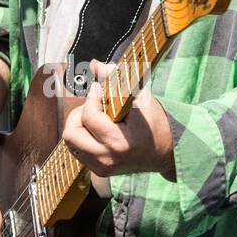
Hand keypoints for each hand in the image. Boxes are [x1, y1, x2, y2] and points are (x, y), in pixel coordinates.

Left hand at [62, 58, 176, 180]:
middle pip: (71, 132)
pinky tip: (98, 130)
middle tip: (95, 106)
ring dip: (79, 125)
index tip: (100, 89)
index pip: (89, 115)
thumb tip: (95, 65)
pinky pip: (77, 149)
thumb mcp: (140, 97)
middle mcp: (108, 158)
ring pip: (70, 141)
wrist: (166, 152)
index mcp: (120, 142)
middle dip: (80, 114)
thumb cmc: (155, 122)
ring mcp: (102, 167)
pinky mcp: (99, 171)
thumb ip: (116, 79)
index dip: (92, 97)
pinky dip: (83, 136)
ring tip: (97, 118)